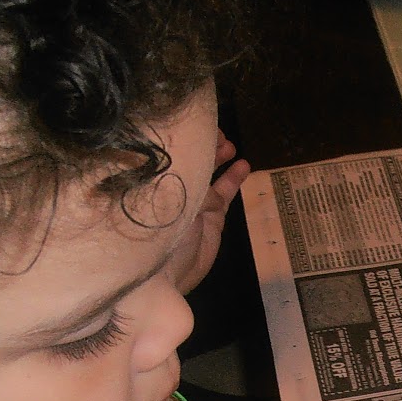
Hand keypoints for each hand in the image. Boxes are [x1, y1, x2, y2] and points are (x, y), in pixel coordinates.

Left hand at [170, 130, 250, 295]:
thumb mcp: (171, 206)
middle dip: (203, 144)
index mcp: (158, 183)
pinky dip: (234, 179)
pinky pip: (225, 193)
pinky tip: (244, 164)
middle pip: (192, 161)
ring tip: (230, 143)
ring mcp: (195, 204)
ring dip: (220, 157)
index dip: (183, 139)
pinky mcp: (212, 219)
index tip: (194, 122)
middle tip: (218, 130)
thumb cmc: (157, 238)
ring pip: (210, 174)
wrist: (165, 278)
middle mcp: (175, 190)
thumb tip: (204, 172)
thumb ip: (190, 187)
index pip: (171, 154)